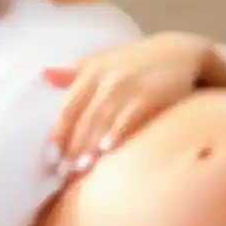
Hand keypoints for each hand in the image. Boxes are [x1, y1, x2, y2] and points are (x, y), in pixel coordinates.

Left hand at [45, 32, 213, 170]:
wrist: (182, 51)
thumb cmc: (137, 61)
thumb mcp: (104, 59)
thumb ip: (74, 71)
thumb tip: (43, 74)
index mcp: (91, 72)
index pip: (68, 108)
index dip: (58, 135)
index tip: (51, 159)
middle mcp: (106, 79)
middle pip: (82, 119)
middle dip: (72, 148)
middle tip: (65, 173)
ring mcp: (127, 87)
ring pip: (101, 122)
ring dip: (89, 147)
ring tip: (81, 169)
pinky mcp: (150, 96)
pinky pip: (128, 120)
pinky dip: (116, 136)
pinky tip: (108, 152)